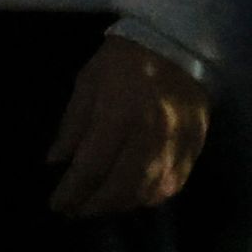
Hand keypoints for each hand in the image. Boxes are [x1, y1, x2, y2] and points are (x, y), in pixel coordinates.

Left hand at [46, 33, 208, 218]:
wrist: (178, 42)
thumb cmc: (125, 59)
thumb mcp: (88, 81)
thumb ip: (72, 124)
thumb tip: (56, 162)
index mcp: (120, 113)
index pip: (92, 168)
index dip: (72, 192)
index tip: (56, 204)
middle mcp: (151, 135)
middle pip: (119, 189)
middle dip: (93, 206)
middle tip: (75, 209)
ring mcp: (177, 145)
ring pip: (146, 194)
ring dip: (118, 205)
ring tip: (100, 204)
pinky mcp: (195, 148)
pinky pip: (171, 187)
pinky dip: (148, 198)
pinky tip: (131, 196)